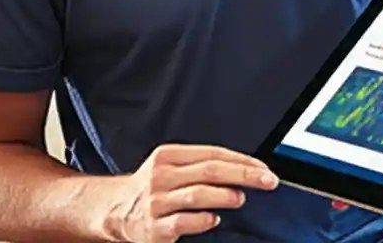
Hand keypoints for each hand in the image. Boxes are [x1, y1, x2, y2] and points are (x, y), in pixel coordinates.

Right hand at [110, 144, 277, 242]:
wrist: (114, 211)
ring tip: (240, 198)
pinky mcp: (153, 228)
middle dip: (244, 175)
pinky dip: (203, 220)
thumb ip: (202, 165)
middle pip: (210, 171)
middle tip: (268, 181)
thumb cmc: (154, 188)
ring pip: (197, 194)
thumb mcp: (172, 167)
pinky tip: (213, 220)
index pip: (213, 153)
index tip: (264, 169)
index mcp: (168, 156)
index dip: (243, 160)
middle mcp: (160, 176)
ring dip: (225, 196)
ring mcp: (156, 202)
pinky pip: (183, 222)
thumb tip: (247, 169)